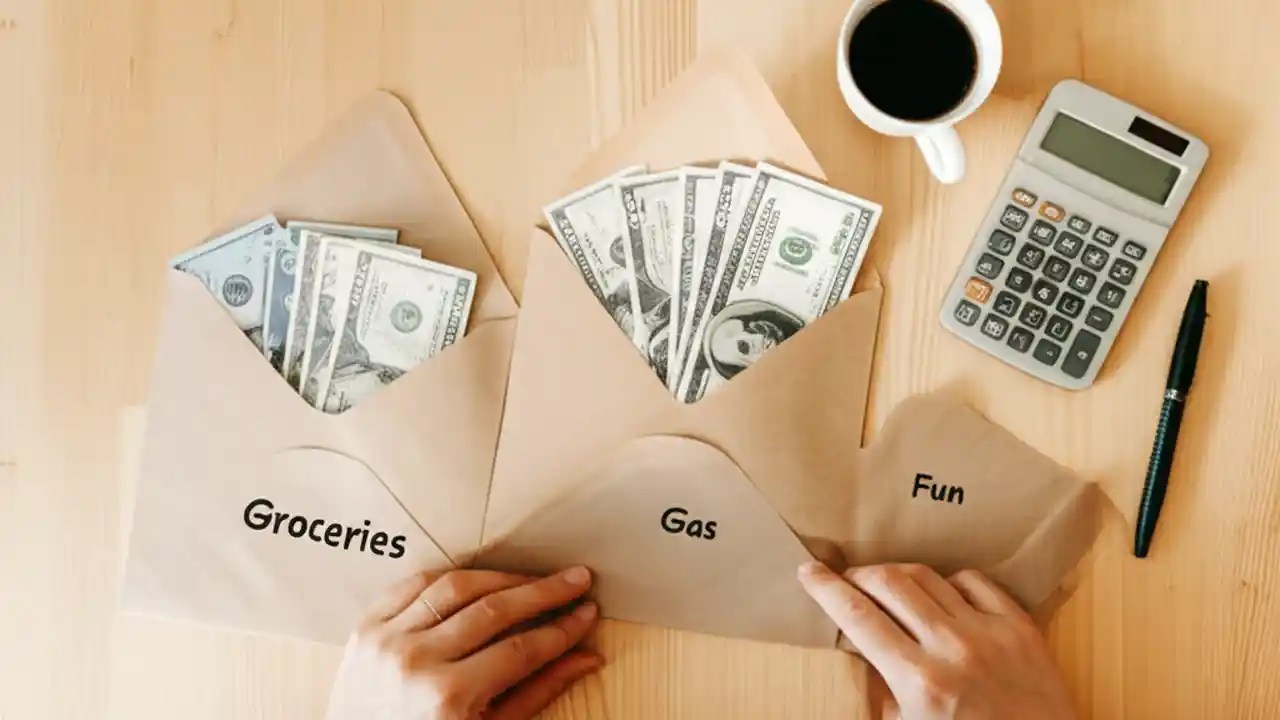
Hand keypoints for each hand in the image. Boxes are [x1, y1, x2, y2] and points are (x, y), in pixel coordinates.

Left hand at [326, 567, 601, 719]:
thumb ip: (536, 692)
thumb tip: (586, 657)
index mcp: (448, 699)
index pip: (522, 649)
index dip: (561, 630)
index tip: (585, 614)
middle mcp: (416, 664)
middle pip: (494, 610)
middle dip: (542, 592)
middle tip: (574, 580)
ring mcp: (386, 642)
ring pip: (456, 587)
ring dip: (502, 577)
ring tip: (531, 579)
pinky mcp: (365, 628)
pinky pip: (413, 584)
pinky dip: (449, 576)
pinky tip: (477, 578)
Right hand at [798, 562, 1073, 719]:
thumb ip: (885, 691)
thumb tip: (867, 651)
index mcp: (918, 682)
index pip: (858, 617)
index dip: (826, 588)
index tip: (809, 571)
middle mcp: (951, 649)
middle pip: (889, 582)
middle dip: (859, 575)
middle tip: (846, 580)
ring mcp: (990, 633)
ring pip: (928, 575)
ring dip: (898, 575)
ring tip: (886, 585)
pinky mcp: (1021, 627)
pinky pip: (974, 582)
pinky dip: (949, 582)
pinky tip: (942, 595)